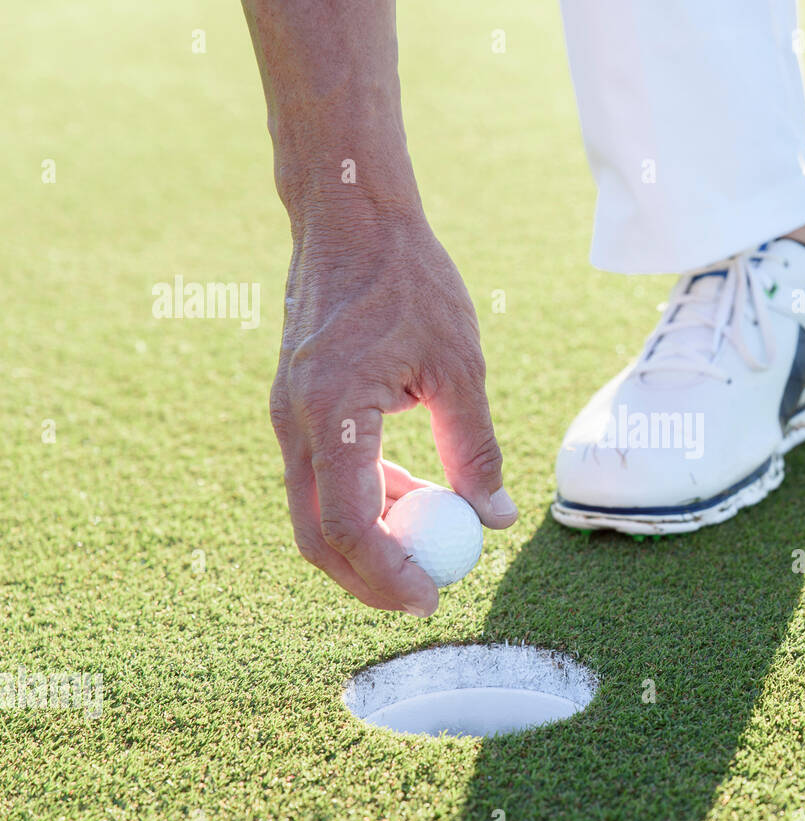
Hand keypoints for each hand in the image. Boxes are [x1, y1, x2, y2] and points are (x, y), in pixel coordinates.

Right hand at [269, 209, 516, 615]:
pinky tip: (410, 491)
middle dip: (368, 577)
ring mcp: (286, 415)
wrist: (349, 217)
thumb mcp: (460, 365)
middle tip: (424, 595)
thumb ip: (474, 447)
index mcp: (333, 410)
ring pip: (314, 510)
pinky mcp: (294, 407)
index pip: (347, 524)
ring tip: (432, 538)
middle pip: (316, 535)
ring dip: (369, 539)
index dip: (388, 573)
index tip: (432, 596)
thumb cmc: (409, 279)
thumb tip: (496, 516)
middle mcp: (294, 421)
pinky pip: (320, 477)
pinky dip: (360, 500)